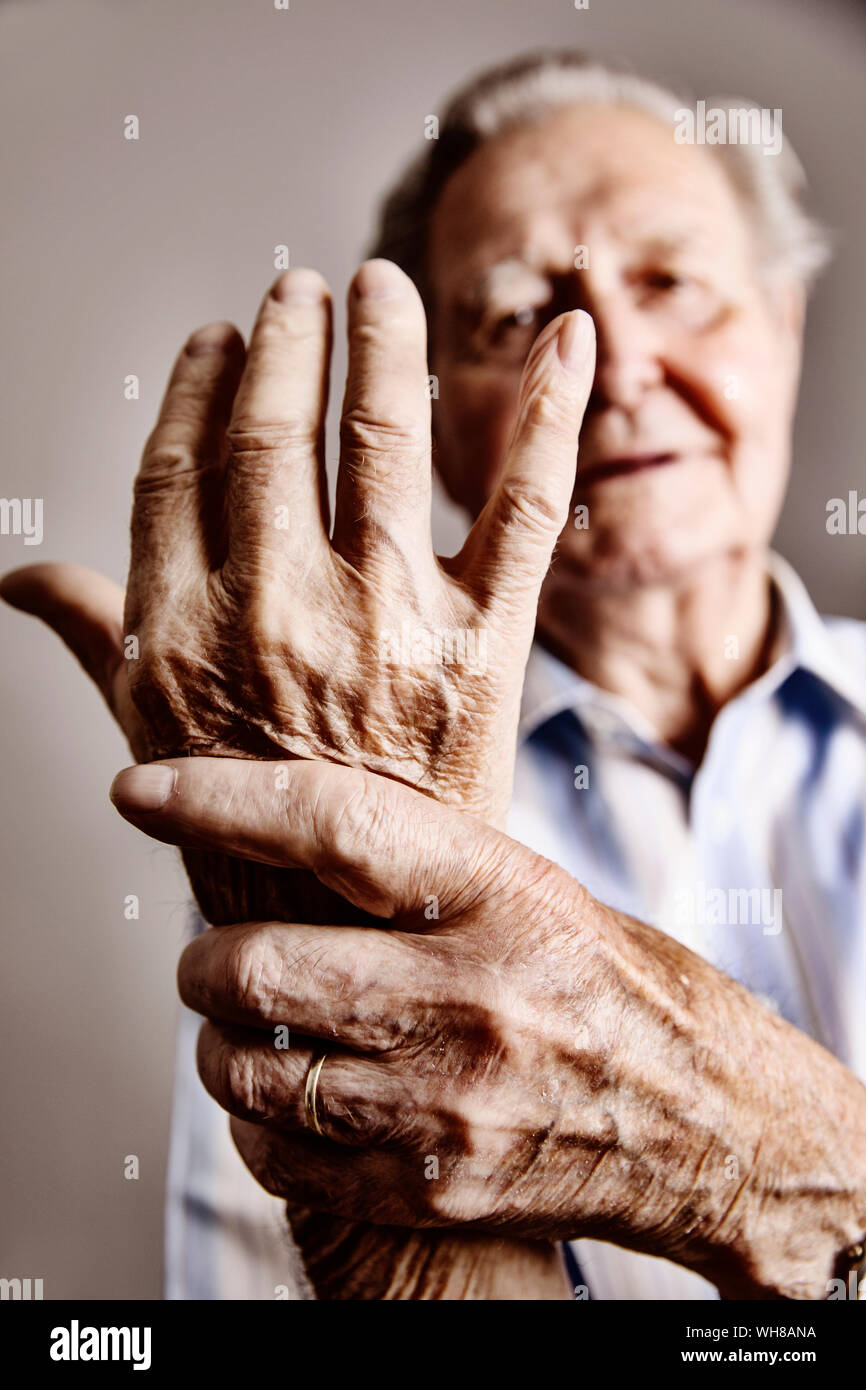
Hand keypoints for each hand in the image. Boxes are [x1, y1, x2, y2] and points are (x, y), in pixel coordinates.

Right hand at [1, 260, 593, 825]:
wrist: (351, 919)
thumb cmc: (244, 820)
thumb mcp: (150, 728)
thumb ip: (96, 632)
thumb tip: (22, 574)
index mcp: (184, 625)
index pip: (180, 468)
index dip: (202, 388)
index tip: (221, 339)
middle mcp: (276, 609)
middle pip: (276, 438)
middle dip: (289, 346)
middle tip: (303, 289)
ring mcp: (385, 622)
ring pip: (383, 443)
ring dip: (382, 346)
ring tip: (379, 289)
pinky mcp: (483, 644)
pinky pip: (526, 508)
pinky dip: (553, 415)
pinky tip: (569, 340)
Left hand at [110, 753, 865, 1300]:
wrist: (706, 1126)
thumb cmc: (614, 987)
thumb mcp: (536, 893)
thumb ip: (422, 869)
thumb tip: (288, 831)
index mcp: (501, 894)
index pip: (332, 827)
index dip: (220, 800)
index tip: (143, 794)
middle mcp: (471, 996)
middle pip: (261, 967)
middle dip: (204, 964)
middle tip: (208, 960)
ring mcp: (447, 1103)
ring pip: (252, 1072)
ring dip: (223, 1047)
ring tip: (248, 1032)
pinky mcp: (431, 1185)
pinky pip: (281, 1157)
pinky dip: (260, 1126)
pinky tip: (293, 1103)